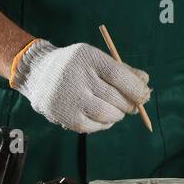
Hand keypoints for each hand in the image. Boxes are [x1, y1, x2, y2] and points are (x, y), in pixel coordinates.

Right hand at [11, 40, 149, 131]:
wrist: (37, 72)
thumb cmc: (76, 65)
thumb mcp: (96, 58)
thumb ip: (122, 70)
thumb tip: (146, 83)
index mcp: (87, 57)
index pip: (118, 75)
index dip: (136, 87)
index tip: (145, 95)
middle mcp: (76, 77)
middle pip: (113, 97)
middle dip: (129, 104)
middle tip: (134, 106)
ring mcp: (68, 98)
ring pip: (105, 114)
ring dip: (117, 115)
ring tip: (117, 111)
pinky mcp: (63, 116)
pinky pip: (91, 126)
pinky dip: (103, 124)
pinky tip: (103, 118)